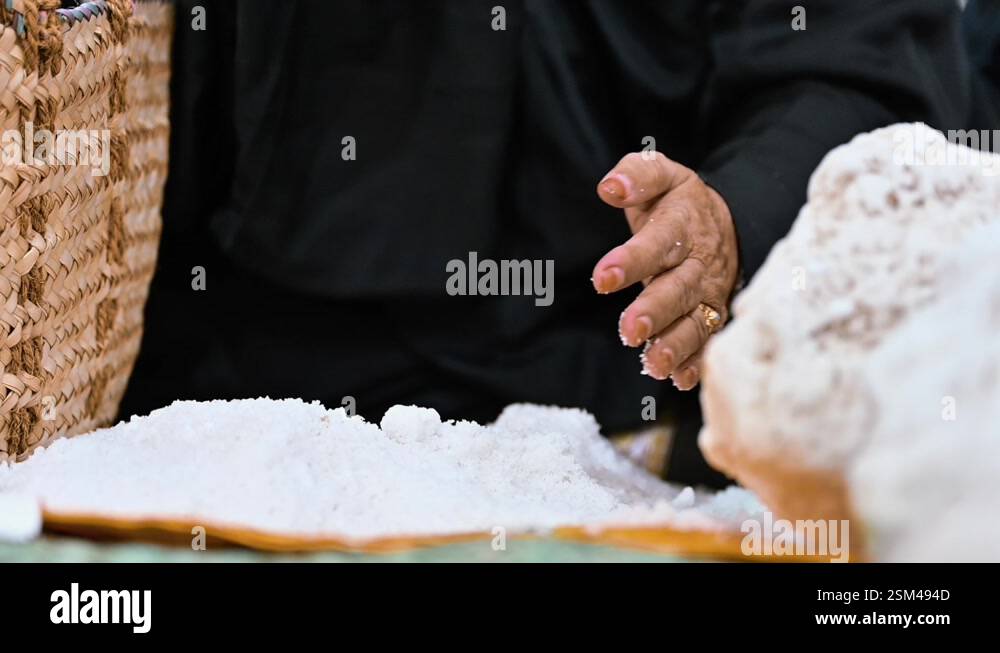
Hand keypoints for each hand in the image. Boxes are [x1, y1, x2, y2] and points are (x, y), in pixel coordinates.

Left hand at [592, 152, 739, 389]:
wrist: (726, 222)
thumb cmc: (678, 203)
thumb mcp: (662, 175)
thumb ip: (637, 175)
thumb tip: (610, 187)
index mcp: (682, 226)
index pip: (658, 242)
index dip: (631, 260)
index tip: (603, 277)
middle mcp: (698, 264)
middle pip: (679, 289)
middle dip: (656, 311)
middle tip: (630, 329)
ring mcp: (708, 294)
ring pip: (695, 322)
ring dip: (676, 344)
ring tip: (654, 364)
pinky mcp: (710, 317)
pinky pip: (707, 341)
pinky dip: (695, 362)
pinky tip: (678, 379)